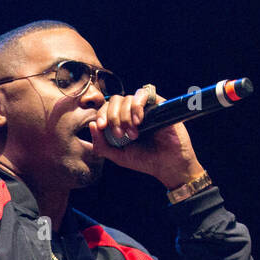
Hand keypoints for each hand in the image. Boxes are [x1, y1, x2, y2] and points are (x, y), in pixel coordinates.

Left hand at [86, 87, 205, 188]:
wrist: (168, 165)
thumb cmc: (145, 161)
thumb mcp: (118, 156)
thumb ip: (102, 145)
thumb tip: (91, 125)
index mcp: (121, 121)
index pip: (105, 109)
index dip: (101, 115)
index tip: (102, 127)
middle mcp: (132, 112)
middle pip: (114, 100)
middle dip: (113, 117)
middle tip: (120, 134)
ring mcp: (145, 107)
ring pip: (127, 98)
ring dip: (125, 115)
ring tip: (133, 133)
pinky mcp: (157, 104)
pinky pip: (142, 94)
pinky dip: (137, 106)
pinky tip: (139, 121)